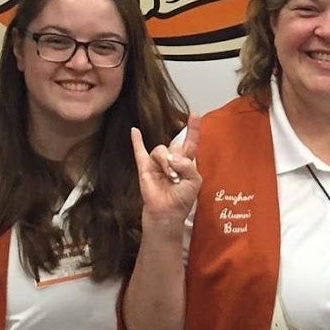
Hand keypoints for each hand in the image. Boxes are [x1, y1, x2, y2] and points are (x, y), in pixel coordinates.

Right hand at [131, 112, 201, 228]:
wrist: (166, 214)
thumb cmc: (182, 199)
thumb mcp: (194, 181)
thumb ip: (187, 165)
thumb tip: (172, 157)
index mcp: (186, 163)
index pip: (190, 142)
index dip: (193, 129)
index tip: (195, 115)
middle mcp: (172, 160)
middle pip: (175, 146)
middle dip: (178, 157)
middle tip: (177, 174)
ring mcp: (157, 163)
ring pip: (161, 149)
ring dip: (166, 162)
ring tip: (169, 176)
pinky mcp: (144, 167)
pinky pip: (139, 150)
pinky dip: (137, 141)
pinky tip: (134, 131)